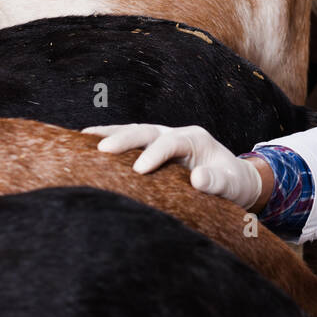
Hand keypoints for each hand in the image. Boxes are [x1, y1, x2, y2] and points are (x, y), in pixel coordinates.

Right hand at [81, 123, 263, 209]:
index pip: (171, 142)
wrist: (234, 182)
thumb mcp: (232, 185)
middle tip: (101, 150)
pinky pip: (130, 144)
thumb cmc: (234, 184)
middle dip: (124, 139)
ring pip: (134, 133)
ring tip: (82, 141)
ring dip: (110, 135)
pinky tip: (87, 147)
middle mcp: (176, 135)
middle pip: (147, 131)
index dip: (155, 154)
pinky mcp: (153, 151)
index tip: (140, 170)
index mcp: (196, 139)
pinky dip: (111, 143)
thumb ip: (218, 182)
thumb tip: (198, 179)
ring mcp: (163, 140)